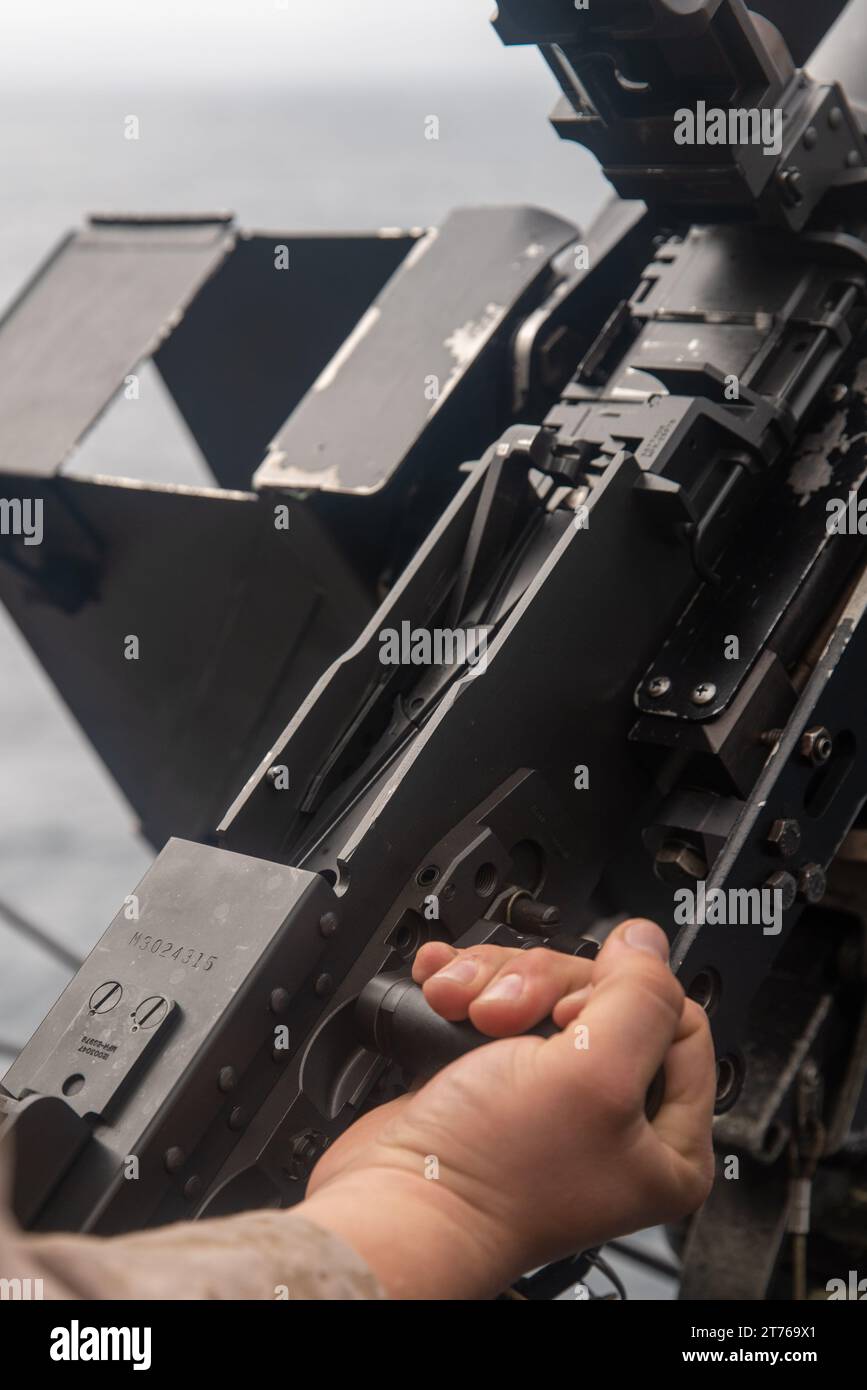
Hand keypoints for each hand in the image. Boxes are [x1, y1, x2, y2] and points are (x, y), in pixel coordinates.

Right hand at [303, 918, 715, 1298]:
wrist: (394, 1201)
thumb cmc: (492, 1172)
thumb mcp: (593, 1073)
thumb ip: (638, 997)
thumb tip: (647, 942)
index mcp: (666, 1140)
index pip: (676, 1018)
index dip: (617, 998)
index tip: (571, 1016)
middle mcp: (615, 1118)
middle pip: (598, 992)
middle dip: (538, 988)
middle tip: (503, 1014)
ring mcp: (551, 1096)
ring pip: (541, 990)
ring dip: (493, 982)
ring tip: (460, 1007)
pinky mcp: (495, 1076)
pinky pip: (496, 1000)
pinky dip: (467, 984)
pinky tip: (444, 987)